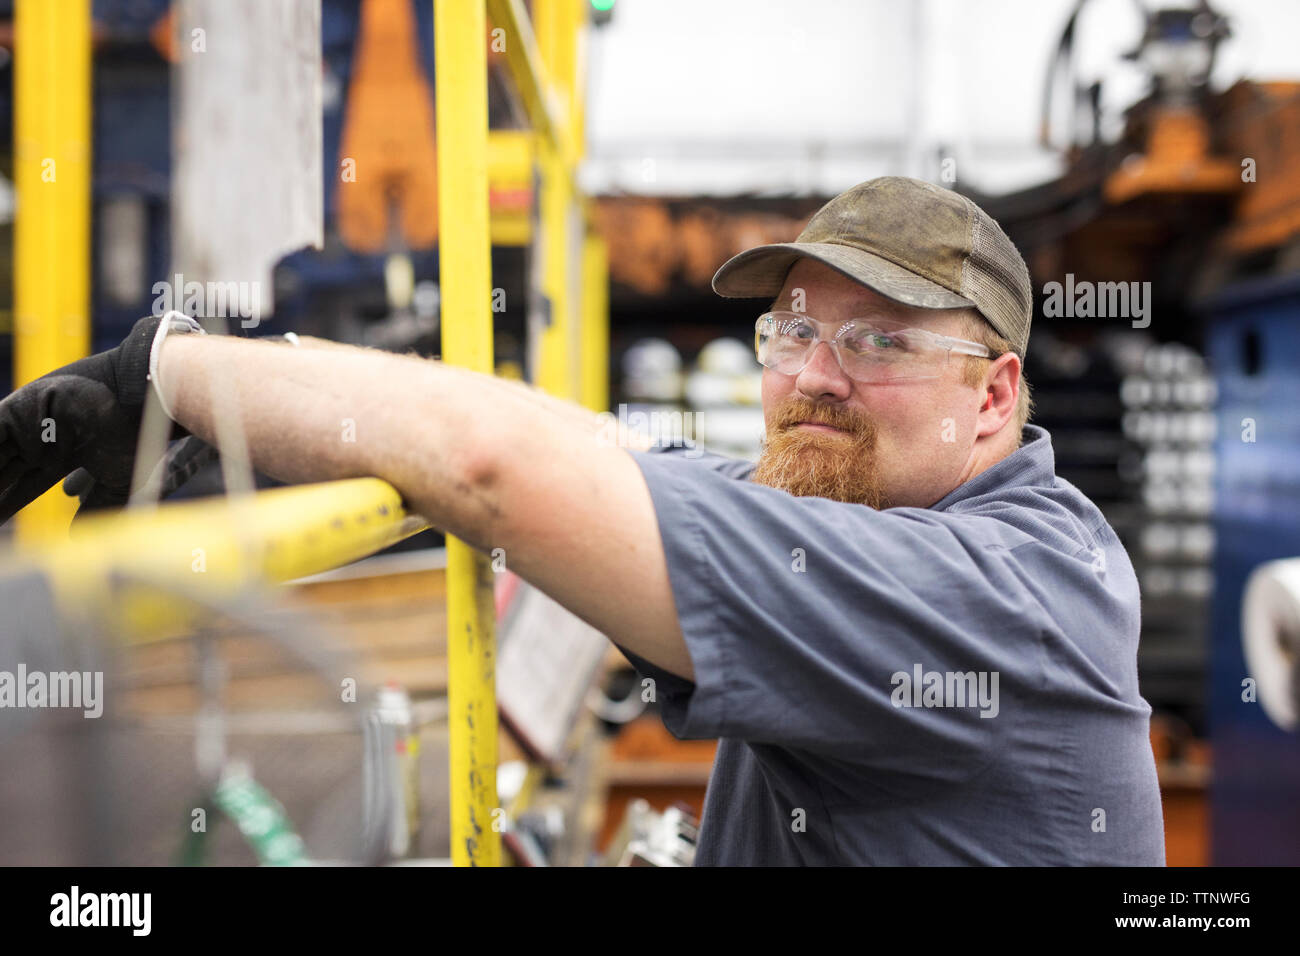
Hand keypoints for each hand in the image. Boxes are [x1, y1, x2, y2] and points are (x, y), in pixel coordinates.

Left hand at [0, 315, 178, 522]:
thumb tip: (75, 538)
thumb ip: (97, 504)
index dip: (10, 502)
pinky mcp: (18, 408)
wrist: (138, 398)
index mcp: (66, 453)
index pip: (29, 484)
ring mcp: (30, 422)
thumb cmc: (136, 438)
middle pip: (7, 469)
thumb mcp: (117, 479)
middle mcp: (44, 438)